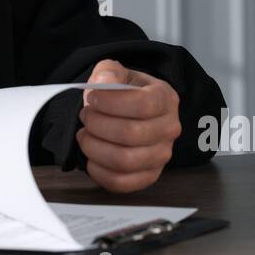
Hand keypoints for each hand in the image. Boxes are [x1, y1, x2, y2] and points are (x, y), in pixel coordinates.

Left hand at [76, 59, 180, 192]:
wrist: (130, 112)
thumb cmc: (123, 93)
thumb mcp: (116, 73)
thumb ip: (108, 71)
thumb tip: (103, 81)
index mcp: (165, 99)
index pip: (142, 105)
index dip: (111, 103)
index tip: (92, 98)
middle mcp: (169, 128)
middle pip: (131, 134)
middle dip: (98, 125)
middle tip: (85, 117)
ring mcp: (162, 155)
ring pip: (124, 160)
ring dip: (95, 148)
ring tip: (85, 136)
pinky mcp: (149, 176)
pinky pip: (122, 182)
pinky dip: (99, 172)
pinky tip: (91, 157)